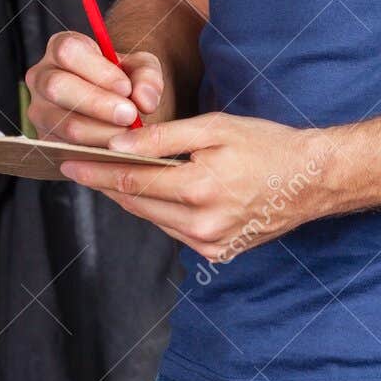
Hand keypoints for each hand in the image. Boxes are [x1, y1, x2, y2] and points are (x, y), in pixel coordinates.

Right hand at [25, 31, 163, 146]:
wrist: (117, 106)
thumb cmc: (125, 79)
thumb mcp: (141, 68)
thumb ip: (147, 77)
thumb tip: (144, 100)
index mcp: (62, 47)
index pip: (69, 51)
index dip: (98, 71)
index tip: (126, 88)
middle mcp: (42, 77)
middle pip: (57, 86)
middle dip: (97, 104)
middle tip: (129, 115)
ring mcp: (39, 110)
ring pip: (64, 123)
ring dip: (101, 132)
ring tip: (129, 134)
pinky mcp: (46, 140)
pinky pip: (69, 149)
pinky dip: (97, 152)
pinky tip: (118, 149)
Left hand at [58, 114, 339, 260]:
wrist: (312, 180)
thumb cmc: (266, 146)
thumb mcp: (214, 128)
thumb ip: (163, 137)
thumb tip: (118, 144)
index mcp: (199, 189)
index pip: (131, 181)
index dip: (96, 172)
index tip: (68, 163)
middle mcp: (202, 224)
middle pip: (136, 203)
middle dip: (107, 184)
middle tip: (82, 165)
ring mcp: (210, 243)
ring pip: (153, 218)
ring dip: (132, 197)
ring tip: (113, 174)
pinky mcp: (218, 252)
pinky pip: (174, 230)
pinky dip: (160, 210)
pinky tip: (156, 192)